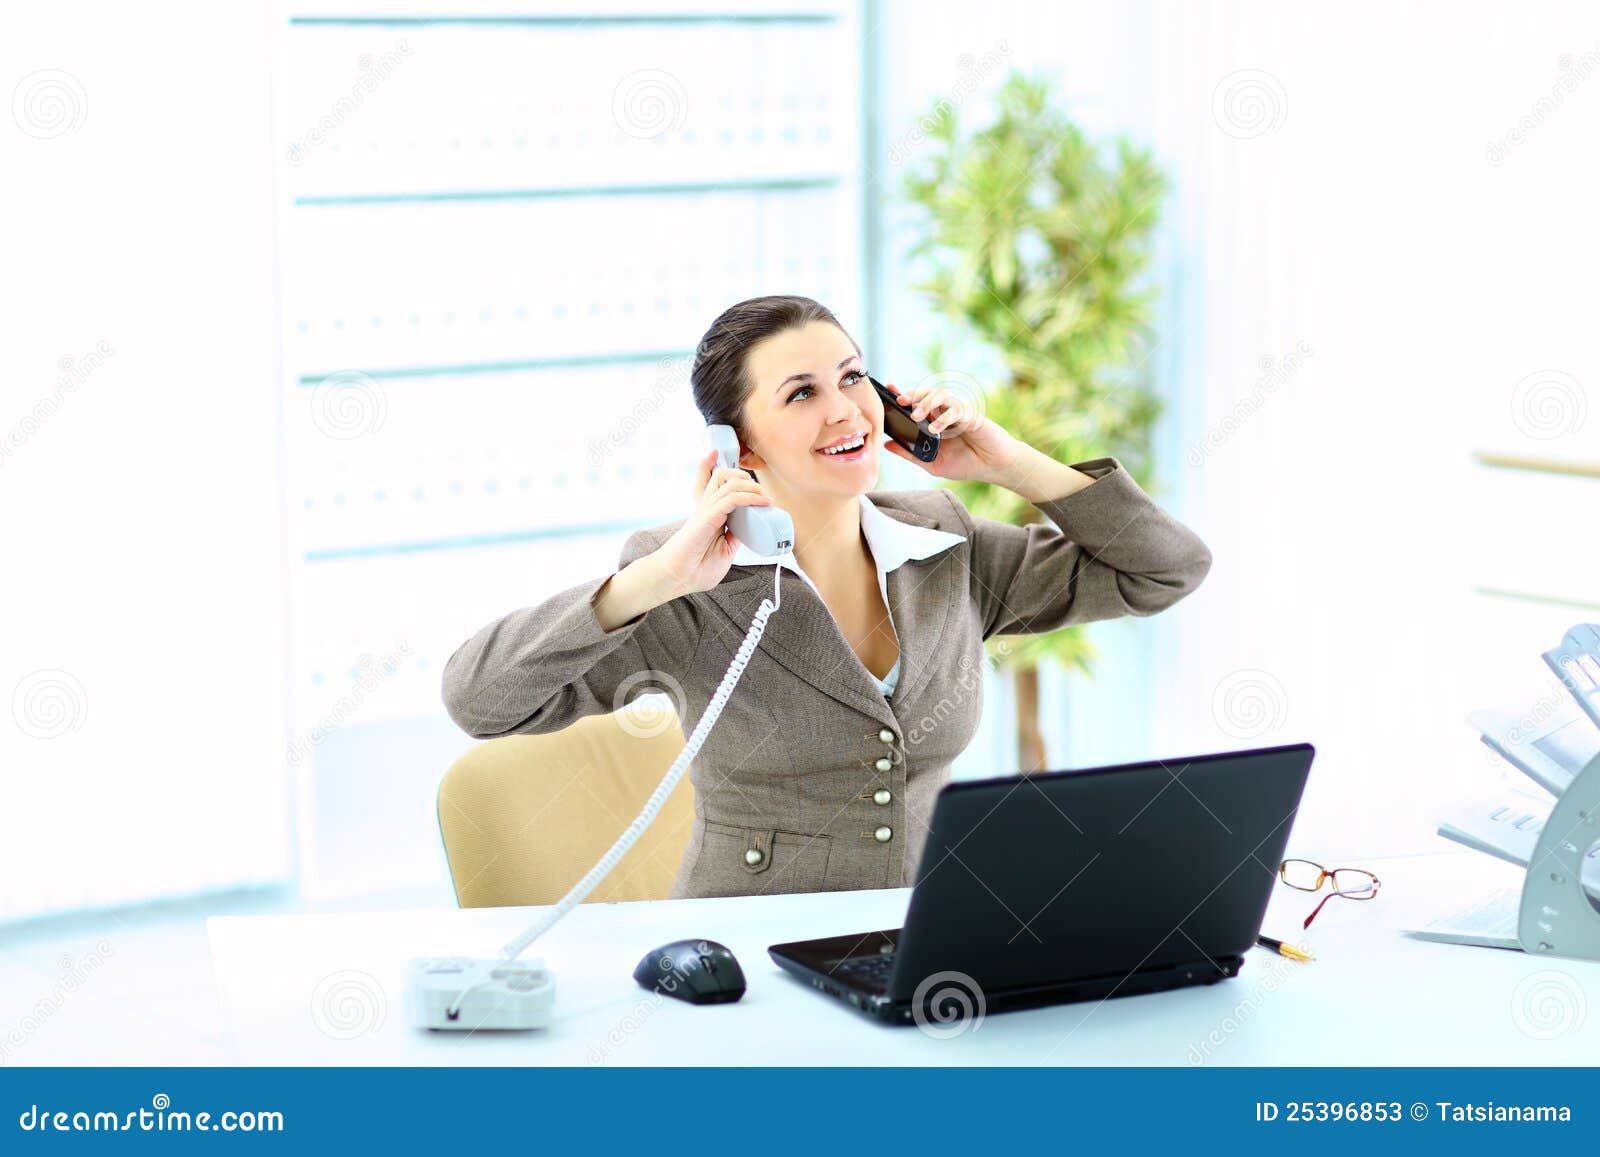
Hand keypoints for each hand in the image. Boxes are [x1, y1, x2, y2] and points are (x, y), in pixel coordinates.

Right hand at [648, 450, 775, 594]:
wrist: (679, 578)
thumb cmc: (696, 569)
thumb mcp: (724, 551)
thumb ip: (734, 537)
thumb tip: (750, 528)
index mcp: (705, 514)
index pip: (705, 482)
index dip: (706, 465)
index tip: (714, 453)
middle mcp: (704, 508)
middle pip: (720, 475)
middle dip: (743, 475)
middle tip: (760, 491)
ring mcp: (705, 510)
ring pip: (728, 481)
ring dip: (752, 485)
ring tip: (765, 498)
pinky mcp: (707, 517)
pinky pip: (732, 498)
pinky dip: (750, 497)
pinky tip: (763, 502)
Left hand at [880, 380, 1022, 483]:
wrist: (994, 468)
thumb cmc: (966, 464)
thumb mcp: (931, 463)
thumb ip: (910, 453)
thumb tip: (886, 444)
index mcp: (936, 421)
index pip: (918, 402)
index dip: (904, 394)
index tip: (889, 389)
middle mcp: (947, 413)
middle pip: (928, 393)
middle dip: (913, 394)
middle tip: (900, 400)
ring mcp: (960, 413)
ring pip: (942, 396)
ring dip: (927, 403)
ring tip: (916, 416)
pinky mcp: (973, 417)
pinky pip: (956, 410)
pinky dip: (944, 418)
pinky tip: (935, 429)